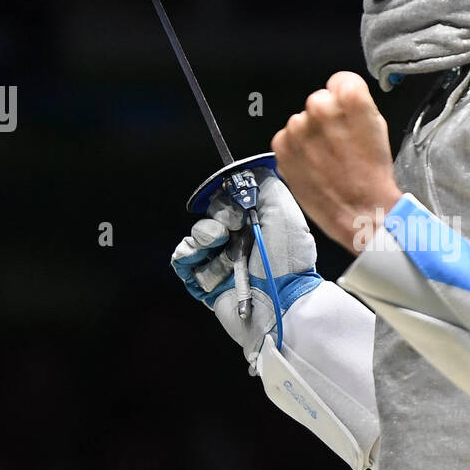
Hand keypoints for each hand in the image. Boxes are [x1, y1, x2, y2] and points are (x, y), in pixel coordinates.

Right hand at [170, 170, 320, 362]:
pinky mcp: (206, 284)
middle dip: (217, 220)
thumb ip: (263, 184)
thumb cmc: (287, 258)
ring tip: (224, 253)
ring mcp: (221, 264)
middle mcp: (239, 243)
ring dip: (205, 240)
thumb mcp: (283, 210)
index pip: (229, 201)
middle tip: (231, 231)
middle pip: (210, 217)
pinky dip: (189, 257)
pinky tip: (207, 260)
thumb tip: (246, 168)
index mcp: (257, 225)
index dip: (227, 200)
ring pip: (195, 238)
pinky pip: (182, 261)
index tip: (237, 207)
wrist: (281, 300)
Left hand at [271, 72, 402, 252]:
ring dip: (311, 135)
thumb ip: (357, 105)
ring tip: (327, 158)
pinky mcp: (282, 146)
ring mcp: (298, 127)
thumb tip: (341, 98)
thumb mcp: (378, 128)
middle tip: (339, 143)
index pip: (340, 81)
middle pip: (320, 101)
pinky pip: (287, 138)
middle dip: (327, 118)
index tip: (347, 114)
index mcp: (350, 98)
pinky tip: (313, 165)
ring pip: (302, 120)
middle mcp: (320, 107)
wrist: (359, 212)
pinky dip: (297, 150)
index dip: (345, 100)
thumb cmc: (372, 176)